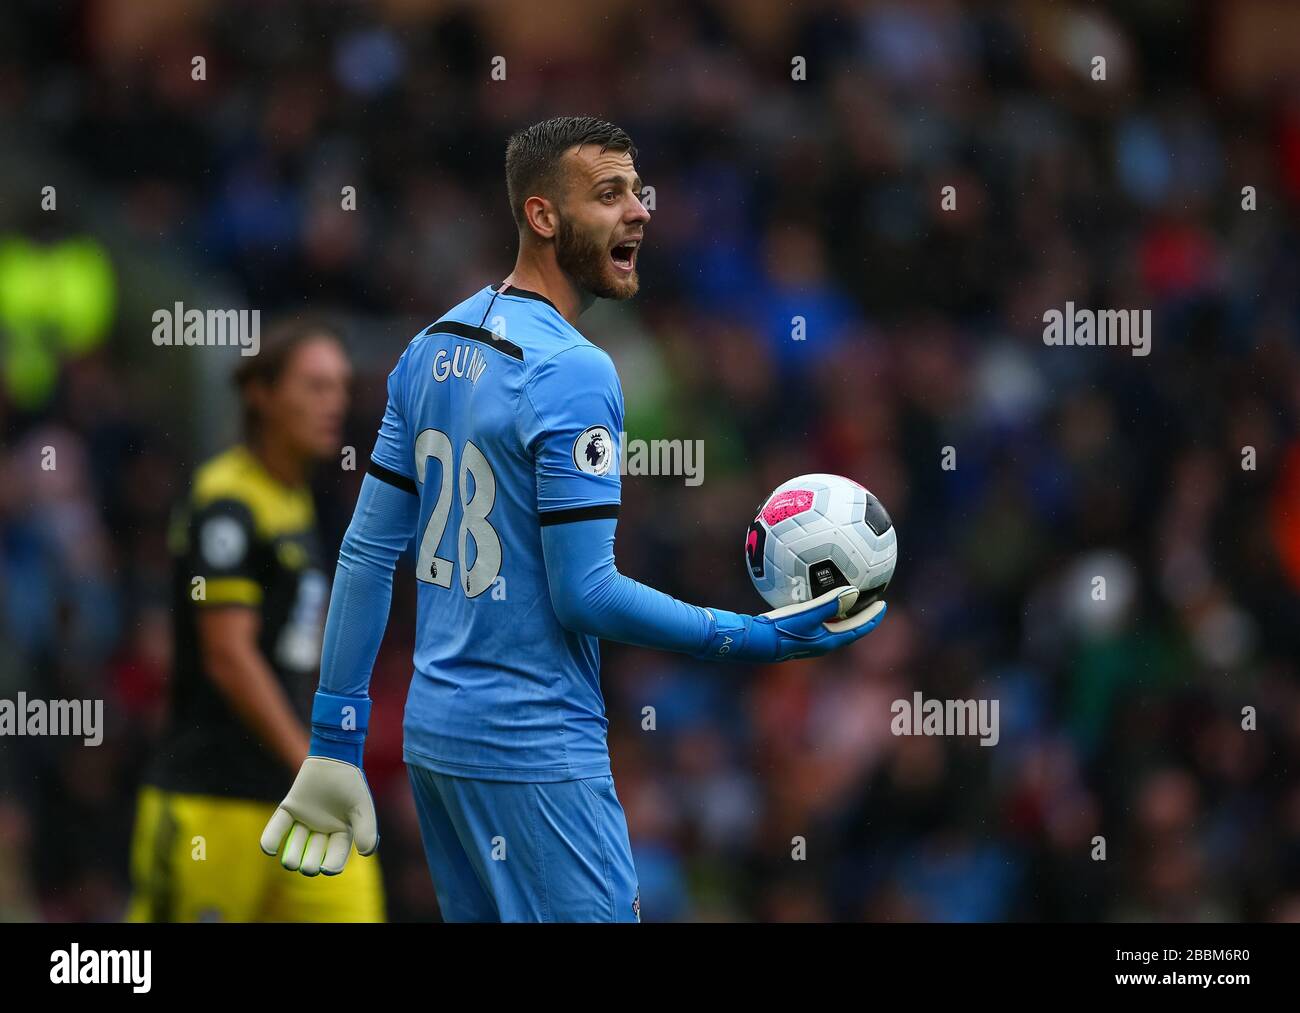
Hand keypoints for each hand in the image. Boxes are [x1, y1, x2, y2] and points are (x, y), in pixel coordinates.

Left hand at [260, 756, 377, 875]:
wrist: (334, 758)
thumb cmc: (351, 784)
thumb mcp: (362, 807)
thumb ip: (366, 829)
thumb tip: (366, 853)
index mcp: (341, 834)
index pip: (335, 858)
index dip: (331, 867)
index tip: (326, 868)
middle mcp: (321, 831)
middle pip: (312, 858)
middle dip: (309, 864)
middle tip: (308, 865)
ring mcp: (304, 821)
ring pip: (293, 848)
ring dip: (291, 858)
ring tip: (291, 861)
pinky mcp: (289, 809)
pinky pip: (276, 828)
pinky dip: (269, 840)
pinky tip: (269, 850)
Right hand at [699, 585, 886, 661]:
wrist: (752, 640)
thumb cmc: (780, 629)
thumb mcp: (807, 615)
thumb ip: (829, 603)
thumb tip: (854, 592)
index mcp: (827, 641)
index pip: (857, 630)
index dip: (871, 618)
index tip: (883, 605)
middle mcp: (819, 641)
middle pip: (847, 627)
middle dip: (859, 613)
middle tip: (869, 598)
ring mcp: (806, 638)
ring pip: (830, 622)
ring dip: (839, 610)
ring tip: (844, 594)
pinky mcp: (793, 631)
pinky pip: (814, 616)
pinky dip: (820, 605)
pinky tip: (811, 590)